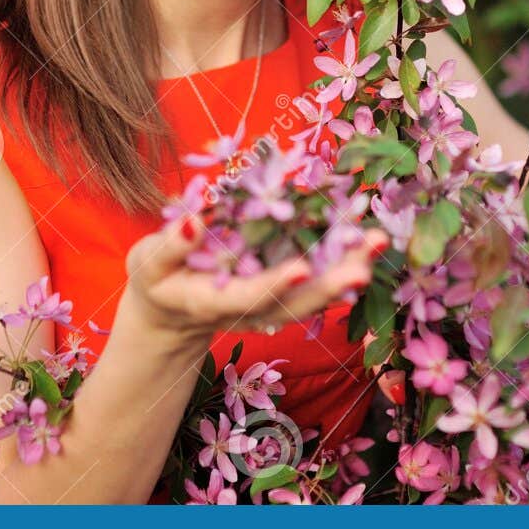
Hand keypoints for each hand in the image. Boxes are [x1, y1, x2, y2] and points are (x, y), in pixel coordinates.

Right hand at [120, 213, 387, 344]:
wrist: (173, 309)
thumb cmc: (157, 278)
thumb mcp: (150, 261)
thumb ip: (170, 245)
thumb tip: (196, 218)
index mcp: (212, 303)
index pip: (247, 297)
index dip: (273, 284)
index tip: (301, 267)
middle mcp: (250, 311)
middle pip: (295, 303)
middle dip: (331, 284)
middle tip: (365, 261)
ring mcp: (272, 305)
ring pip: (315, 295)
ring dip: (348, 272)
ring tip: (379, 242)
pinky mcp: (285, 292)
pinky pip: (319, 283)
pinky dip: (345, 263)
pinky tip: (370, 241)